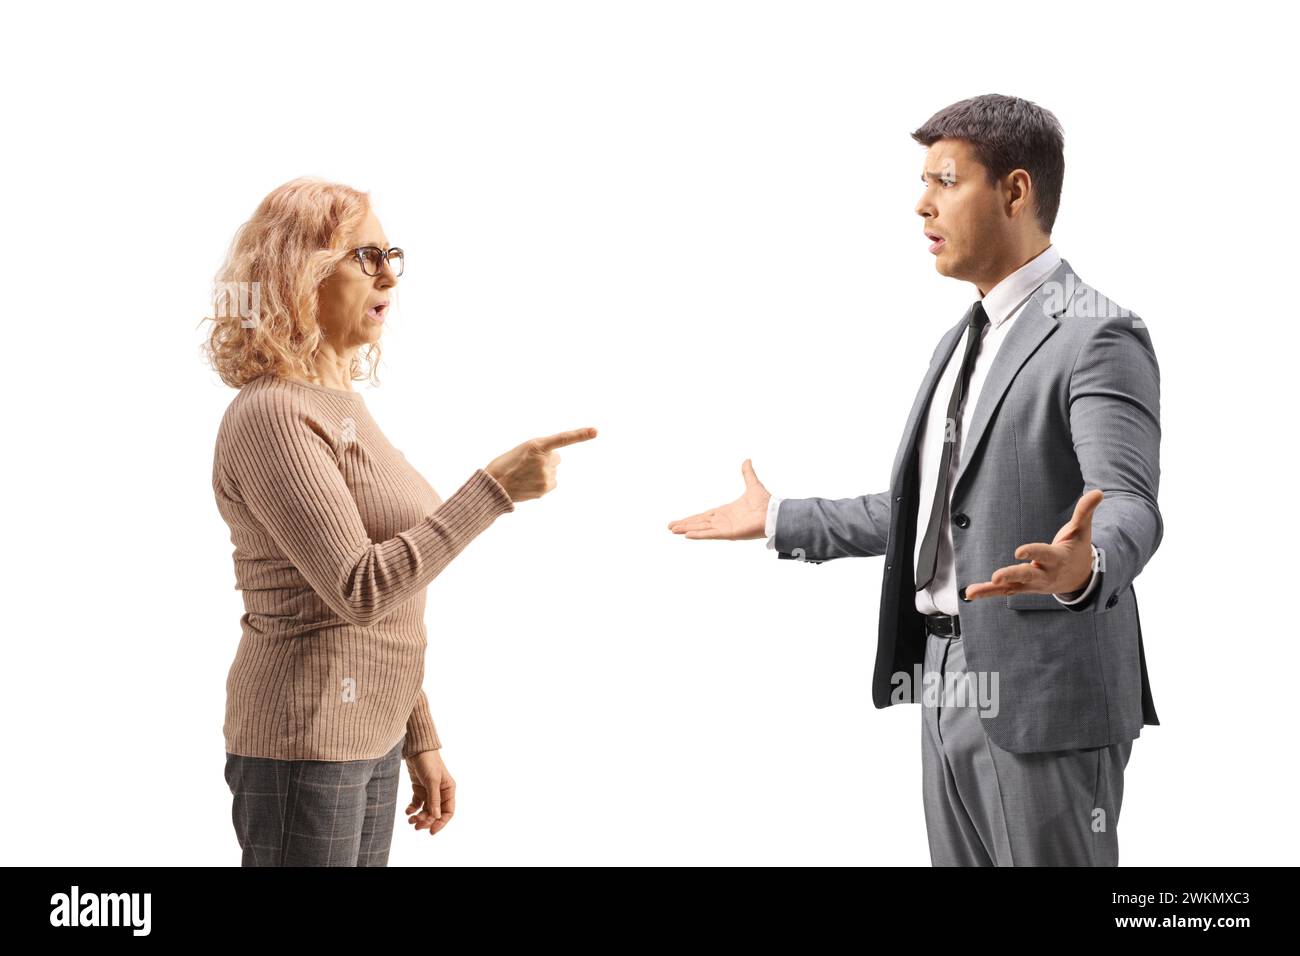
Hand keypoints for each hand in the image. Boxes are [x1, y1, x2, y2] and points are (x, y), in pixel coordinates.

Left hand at [405, 750, 455, 835]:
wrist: (416, 749)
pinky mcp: (419, 788)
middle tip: (416, 826)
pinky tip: (407, 811)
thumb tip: (436, 817)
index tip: (431, 831)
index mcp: (448, 790)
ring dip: (419, 816)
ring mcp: (429, 791)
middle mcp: (440, 792)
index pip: (448, 812)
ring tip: (410, 820)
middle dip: (426, 821)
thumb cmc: (428, 762)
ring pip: (425, 810)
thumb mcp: (432, 781)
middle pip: (435, 813)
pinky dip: (412, 809)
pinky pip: (417, 804)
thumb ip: (434, 800)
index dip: (441, 823)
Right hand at [486, 427, 597, 502]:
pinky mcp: (545, 488)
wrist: (494, 486)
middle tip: (528, 464)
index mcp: (536, 445)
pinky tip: (529, 483)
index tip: (596, 431)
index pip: (562, 438)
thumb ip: (541, 451)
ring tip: (525, 475)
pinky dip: (543, 482)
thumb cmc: (506, 464)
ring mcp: (546, 475)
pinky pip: (552, 482)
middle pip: (556, 458)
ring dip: (543, 471)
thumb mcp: (522, 450)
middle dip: (547, 459)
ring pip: (553, 471)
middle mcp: (544, 460)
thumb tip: (556, 461)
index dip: (580, 434)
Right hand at [666, 459, 771, 540]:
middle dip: (684, 524)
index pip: (704, 516)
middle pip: (699, 523)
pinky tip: (687, 535)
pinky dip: (699, 534)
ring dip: (687, 529)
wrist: (774, 513)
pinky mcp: (729, 533)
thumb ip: (747, 473)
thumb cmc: (765, 503)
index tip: (680, 521)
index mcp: (725, 512)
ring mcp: (725, 528)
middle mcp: (723, 521)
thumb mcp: (753, 485)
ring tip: (674, 530)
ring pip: (701, 529)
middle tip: (670, 527)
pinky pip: (711, 534)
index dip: (691, 518)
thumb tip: (747, 460)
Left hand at [964, 489, 1102, 599]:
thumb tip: (1098, 492)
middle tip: (996, 577)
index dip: (1032, 552)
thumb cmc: (1076, 549)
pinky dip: (988, 592)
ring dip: (991, 590)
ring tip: (973, 591)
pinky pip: (1004, 591)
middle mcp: (1044, 574)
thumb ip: (1085, 512)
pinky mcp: (1023, 587)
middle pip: (1026, 575)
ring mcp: (1032, 583)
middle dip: (1012, 575)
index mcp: (1056, 558)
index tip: (1019, 551)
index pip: (1043, 554)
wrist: (1079, 578)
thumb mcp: (1082, 530)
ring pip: (1011, 587)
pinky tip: (970, 593)